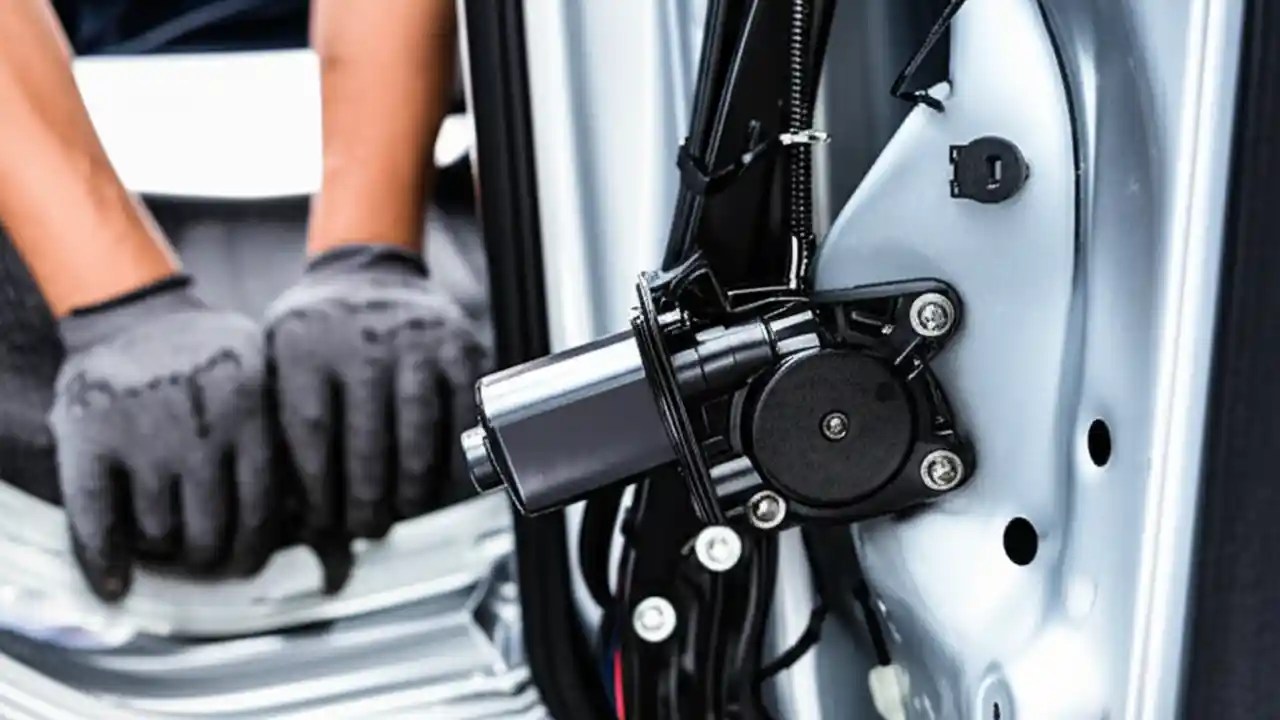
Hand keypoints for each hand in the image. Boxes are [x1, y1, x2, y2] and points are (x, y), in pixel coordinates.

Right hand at [48, 278, 276, 600]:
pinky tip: (118, 586)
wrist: (134, 314)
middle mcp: (202, 425)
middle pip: (209, 535)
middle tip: (206, 563)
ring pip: (158, 534)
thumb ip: (287, 450)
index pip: (261, 514)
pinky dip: (104, 563)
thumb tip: (330, 548)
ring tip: (168, 548)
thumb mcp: (267, 388)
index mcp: (253, 413)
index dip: (251, 551)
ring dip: (162, 551)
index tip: (245, 564)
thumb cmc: (215, 363)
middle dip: (209, 561)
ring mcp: (143, 431)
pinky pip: (96, 521)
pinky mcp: (89, 436)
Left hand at [265, 245, 482, 587]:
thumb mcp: (276, 367)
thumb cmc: (315, 339)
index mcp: (302, 342)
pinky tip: (442, 482)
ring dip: (413, 485)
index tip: (324, 522)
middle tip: (368, 526)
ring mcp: (414, 337)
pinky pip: (462, 412)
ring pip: (417, 429)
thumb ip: (281, 435)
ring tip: (404, 510)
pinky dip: (455, 454)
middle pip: (367, 439)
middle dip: (368, 499)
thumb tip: (300, 527)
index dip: (322, 491)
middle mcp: (359, 334)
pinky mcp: (458, 343)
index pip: (313, 433)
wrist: (368, 273)